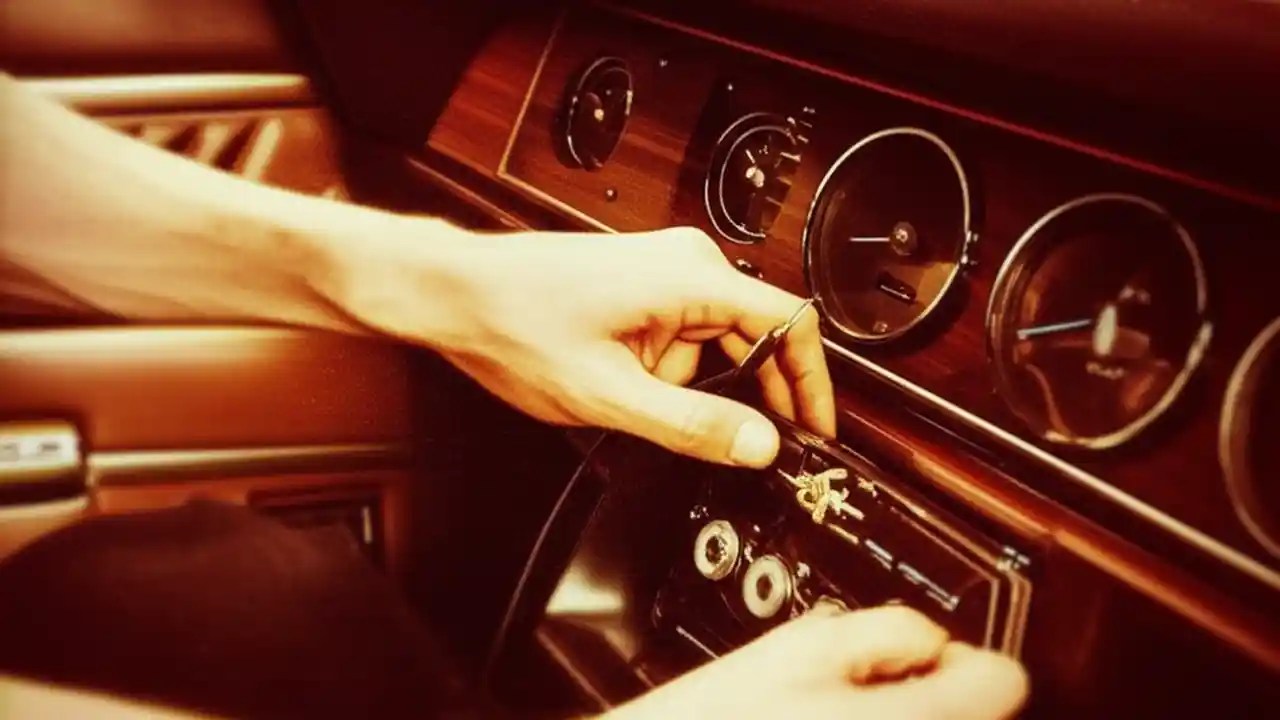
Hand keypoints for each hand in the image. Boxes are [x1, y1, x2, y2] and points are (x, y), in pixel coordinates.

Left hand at [322, 223, 834, 466]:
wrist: (457, 294)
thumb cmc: (516, 325)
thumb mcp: (609, 396)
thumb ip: (691, 423)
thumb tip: (756, 445)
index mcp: (692, 277)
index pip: (790, 325)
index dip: (812, 383)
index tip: (815, 428)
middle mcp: (687, 263)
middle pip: (756, 335)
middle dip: (745, 394)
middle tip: (740, 445)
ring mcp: (664, 271)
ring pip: (714, 342)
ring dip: (691, 385)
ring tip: (632, 401)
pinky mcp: (643, 284)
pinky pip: (682, 334)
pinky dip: (666, 371)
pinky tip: (623, 385)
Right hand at [604, 605, 1028, 719]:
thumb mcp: (802, 646)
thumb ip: (890, 630)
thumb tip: (937, 639)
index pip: (1006, 683)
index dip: (971, 657)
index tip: (933, 658)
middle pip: (975, 716)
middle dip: (933, 692)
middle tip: (867, 685)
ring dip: (907, 713)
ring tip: (840, 715)